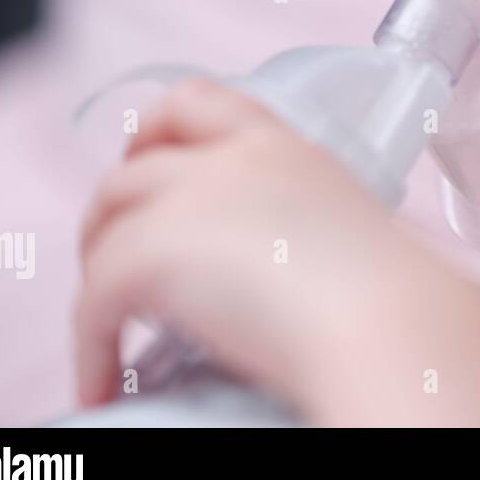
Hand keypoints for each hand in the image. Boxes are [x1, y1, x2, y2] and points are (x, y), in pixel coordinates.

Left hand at [74, 77, 395, 414]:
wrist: (385, 323)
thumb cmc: (390, 297)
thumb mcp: (343, 228)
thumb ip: (296, 222)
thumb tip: (266, 268)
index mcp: (283, 146)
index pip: (197, 101)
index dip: (157, 129)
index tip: (144, 159)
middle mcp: (231, 160)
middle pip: (137, 164)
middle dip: (114, 209)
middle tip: (115, 255)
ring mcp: (190, 200)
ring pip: (107, 222)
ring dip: (97, 270)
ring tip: (109, 323)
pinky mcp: (153, 253)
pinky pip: (93, 297)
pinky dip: (89, 343)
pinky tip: (102, 379)